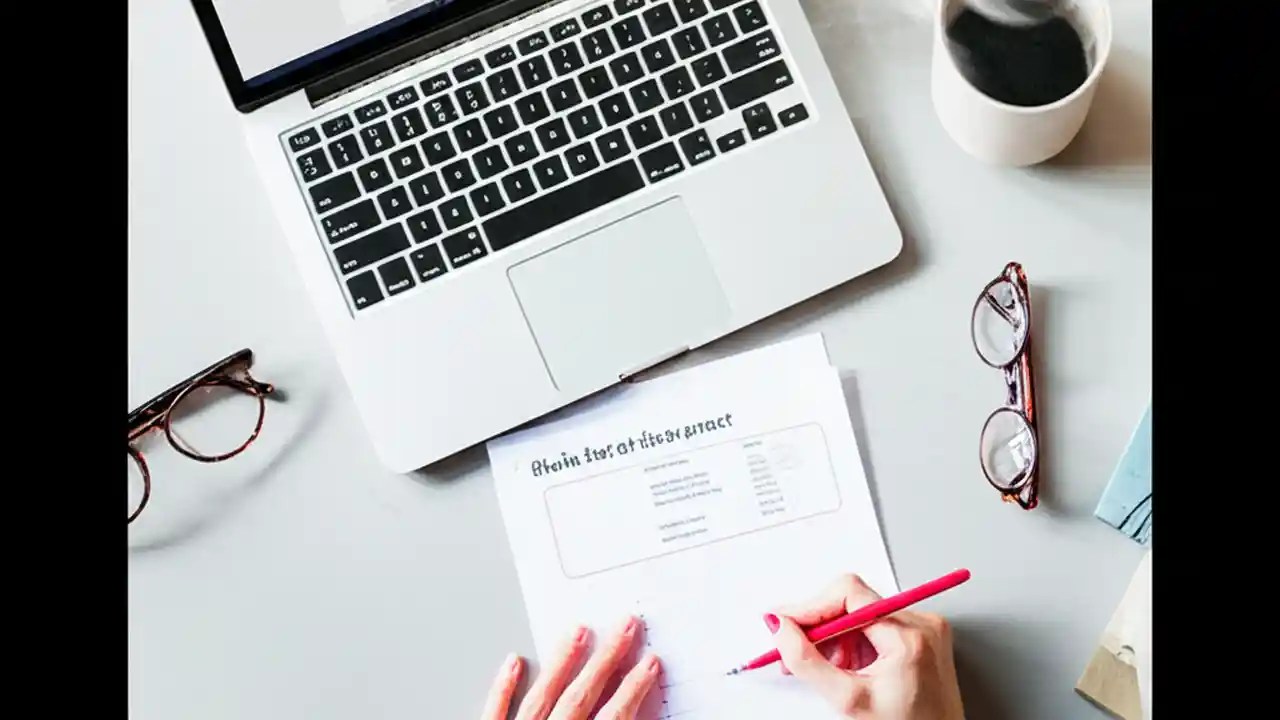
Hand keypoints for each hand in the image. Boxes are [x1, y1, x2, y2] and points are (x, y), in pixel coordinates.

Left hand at [480, 616, 661, 719]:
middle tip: (624, 628)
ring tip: (578, 631)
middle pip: (581, 696)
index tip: (648, 664)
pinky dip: (504, 686)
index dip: (633, 689)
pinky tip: (514, 662)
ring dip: (563, 661)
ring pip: (542, 696)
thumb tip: (643, 714)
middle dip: (606, 659)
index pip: (613, 717)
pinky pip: (496, 711)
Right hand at [766, 574, 964, 719]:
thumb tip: (781, 628)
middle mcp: (922, 623)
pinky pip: (876, 623)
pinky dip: (855, 642)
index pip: (848, 593)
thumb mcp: (849, 700)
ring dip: (836, 637)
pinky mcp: (922, 635)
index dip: (811, 607)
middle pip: (853, 601)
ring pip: (861, 612)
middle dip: (820, 626)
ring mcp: (925, 628)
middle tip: (796, 649)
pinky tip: (849, 666)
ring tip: (829, 668)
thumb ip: (807, 661)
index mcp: (909, 637)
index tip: (786, 623)